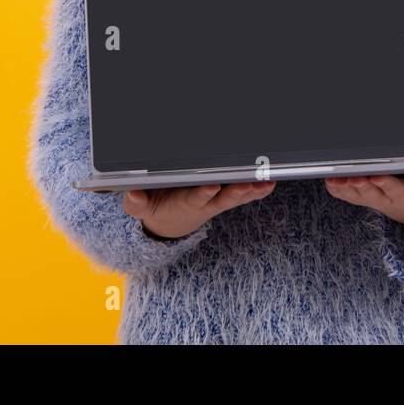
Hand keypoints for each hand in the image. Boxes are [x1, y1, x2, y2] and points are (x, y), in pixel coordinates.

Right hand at [122, 181, 276, 239]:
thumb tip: (133, 195)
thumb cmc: (157, 207)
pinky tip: (270, 184)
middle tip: (245, 184)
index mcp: (182, 203)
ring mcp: (216, 202)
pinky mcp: (225, 199)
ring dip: (250, 190)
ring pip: (235, 196)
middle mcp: (203, 203)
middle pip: (220, 198)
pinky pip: (243, 196)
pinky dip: (257, 191)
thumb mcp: (142, 207)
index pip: (193, 198)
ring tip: (264, 182)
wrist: (170, 222)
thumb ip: (137, 202)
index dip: (202, 193)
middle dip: (233, 190)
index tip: (211, 187)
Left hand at [324, 172, 403, 226]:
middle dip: (362, 185)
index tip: (378, 177)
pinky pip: (349, 197)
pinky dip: (339, 190)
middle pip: (373, 193)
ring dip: (347, 188)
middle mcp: (388, 199)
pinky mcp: (364, 198)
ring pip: (358, 196)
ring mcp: (374, 200)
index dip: (387, 184)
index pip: (397, 190)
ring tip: (338, 179)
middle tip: (353, 178)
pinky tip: (330, 182)